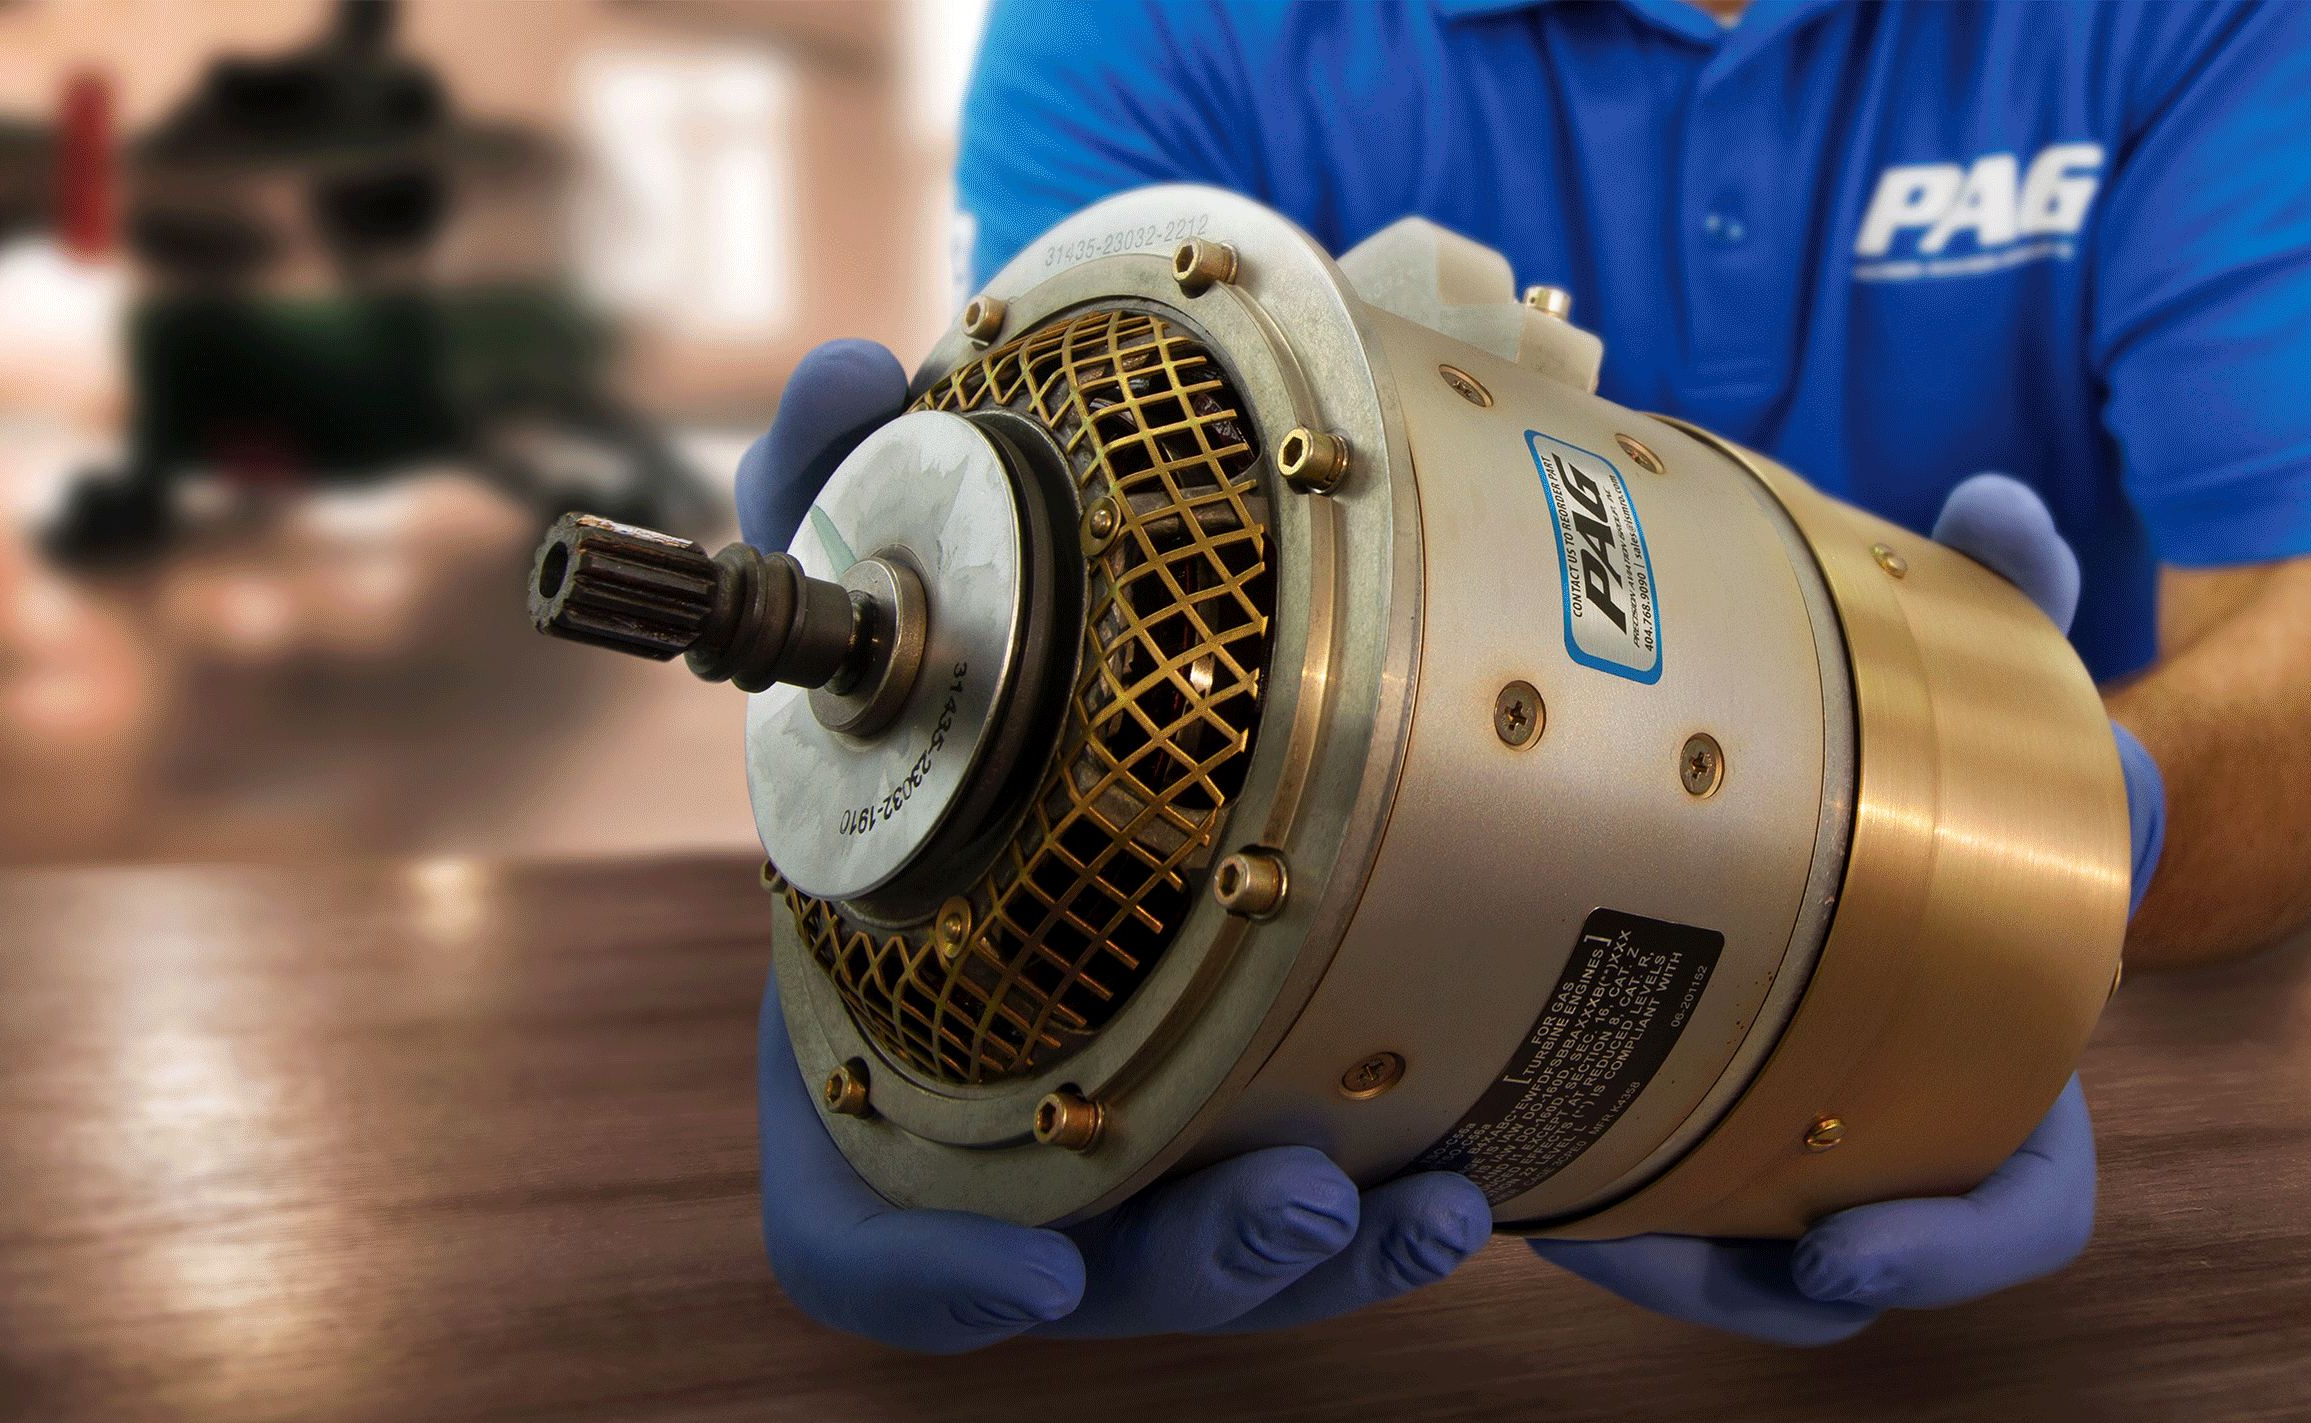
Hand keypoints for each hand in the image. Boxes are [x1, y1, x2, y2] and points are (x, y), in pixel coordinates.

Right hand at [745, 341, 1490, 1353]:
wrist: (1058, 695)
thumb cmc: (952, 679)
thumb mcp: (883, 582)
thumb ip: (833, 496)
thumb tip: (846, 381)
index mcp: (886, 1039)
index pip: (861, 1224)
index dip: (926, 1273)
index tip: (1030, 1269)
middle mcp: (1016, 1111)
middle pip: (1087, 1264)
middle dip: (1193, 1259)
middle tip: (1289, 1197)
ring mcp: (1146, 1118)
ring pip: (1222, 1255)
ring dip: (1327, 1251)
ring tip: (1426, 1198)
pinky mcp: (1258, 1096)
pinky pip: (1327, 1199)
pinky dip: (1393, 1208)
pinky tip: (1476, 1168)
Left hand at [1529, 473, 2159, 1346]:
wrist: (1873, 795)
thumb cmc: (1941, 761)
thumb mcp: (1973, 670)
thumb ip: (2003, 592)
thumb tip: (2000, 506)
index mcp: (2004, 1056)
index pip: (2019, 1197)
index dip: (1950, 1245)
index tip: (1843, 1256)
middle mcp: (1906, 1118)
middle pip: (1848, 1265)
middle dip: (1758, 1284)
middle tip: (1650, 1258)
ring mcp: (1798, 1133)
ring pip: (1736, 1258)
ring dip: (1658, 1262)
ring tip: (1564, 1230)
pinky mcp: (1697, 1121)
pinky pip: (1651, 1205)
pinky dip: (1593, 1205)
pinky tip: (1496, 1172)